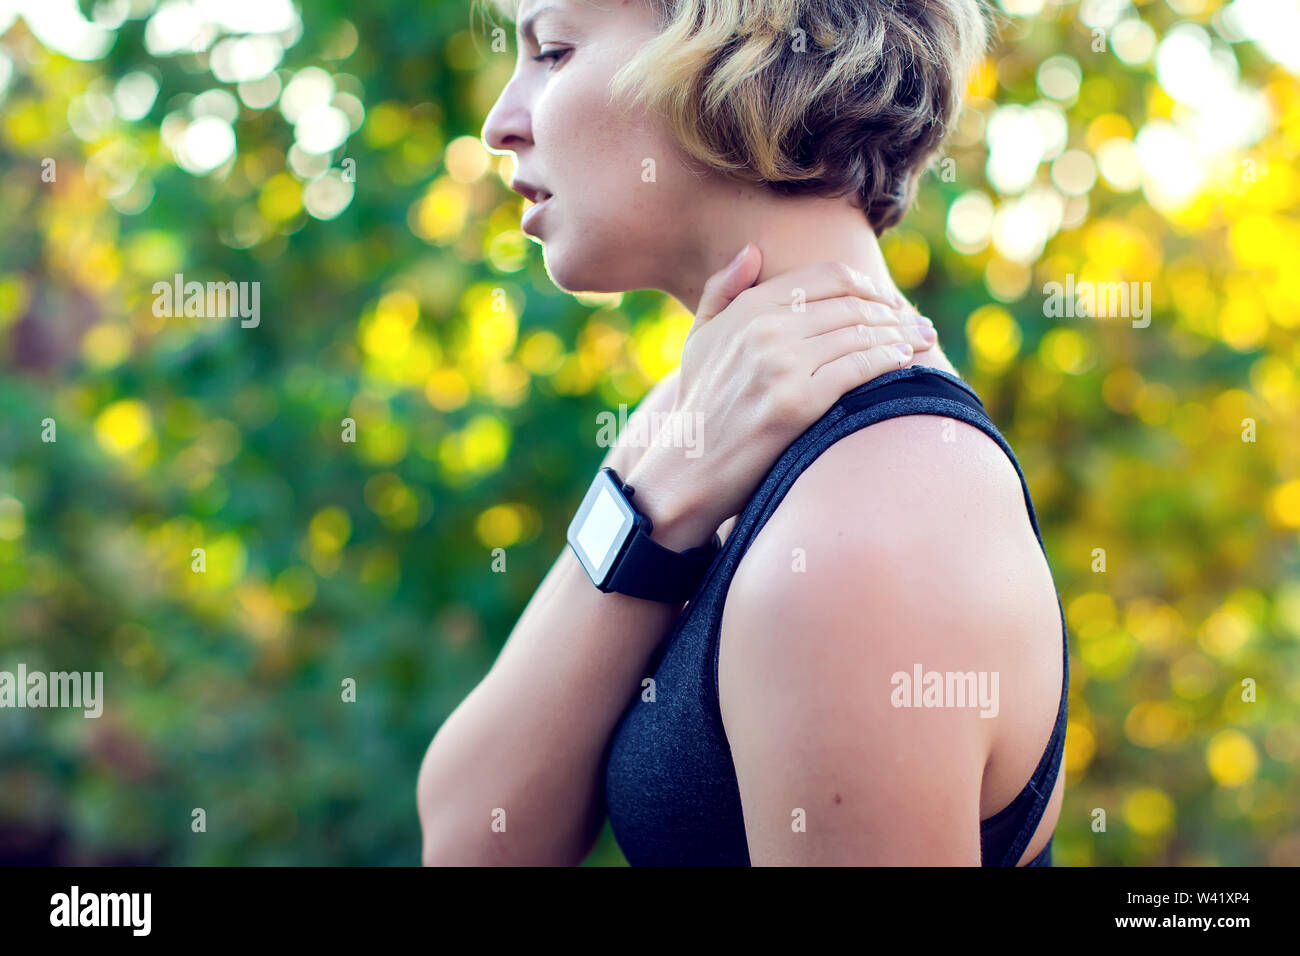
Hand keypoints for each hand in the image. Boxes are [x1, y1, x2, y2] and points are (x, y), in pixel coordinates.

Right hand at [625, 245, 938, 548]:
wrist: (688, 468)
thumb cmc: (700, 403)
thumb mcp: (700, 337)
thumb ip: (723, 289)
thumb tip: (754, 250)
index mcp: (749, 307)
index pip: (828, 277)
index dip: (868, 285)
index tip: (888, 300)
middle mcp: (767, 329)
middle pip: (852, 305)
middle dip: (893, 312)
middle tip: (917, 322)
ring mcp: (783, 366)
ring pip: (861, 335)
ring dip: (900, 335)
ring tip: (922, 339)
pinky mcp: (799, 403)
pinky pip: (860, 369)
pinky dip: (889, 360)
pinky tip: (905, 360)